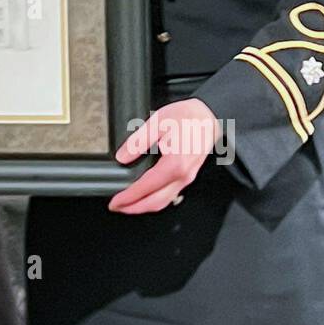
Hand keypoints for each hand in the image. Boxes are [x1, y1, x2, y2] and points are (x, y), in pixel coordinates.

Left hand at [108, 98, 219, 214]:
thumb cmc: (187, 116)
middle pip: (155, 202)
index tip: (115, 202)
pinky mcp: (188, 176)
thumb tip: (122, 157)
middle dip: (133, 208)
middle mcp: (183, 175)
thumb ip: (137, 142)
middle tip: (116, 207)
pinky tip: (145, 195)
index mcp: (174, 164)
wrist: (208, 116)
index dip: (128, 197)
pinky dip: (155, 200)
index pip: (146, 188)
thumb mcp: (157, 123)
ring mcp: (187, 178)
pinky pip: (171, 195)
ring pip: (164, 201)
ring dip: (144, 206)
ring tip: (127, 204)